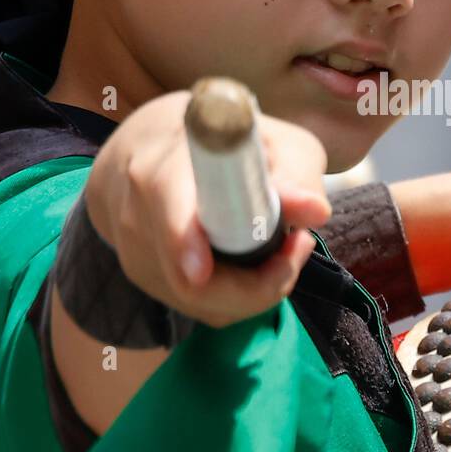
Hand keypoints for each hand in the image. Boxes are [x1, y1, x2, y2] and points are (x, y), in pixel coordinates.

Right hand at [83, 89, 331, 327]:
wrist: (163, 153)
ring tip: (282, 245)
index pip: (164, 203)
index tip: (200, 270)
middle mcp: (136, 213)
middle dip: (255, 282)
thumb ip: (295, 175)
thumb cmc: (231, 147)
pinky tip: (254, 261)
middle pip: (187, 279)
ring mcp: (136, 252)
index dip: (181, 239)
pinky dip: (240, 294)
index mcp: (162, 164)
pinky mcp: (147, 280)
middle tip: (299, 245)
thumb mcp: (275, 144)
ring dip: (255, 286)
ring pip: (202, 301)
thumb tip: (314, 212)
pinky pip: (204, 307)